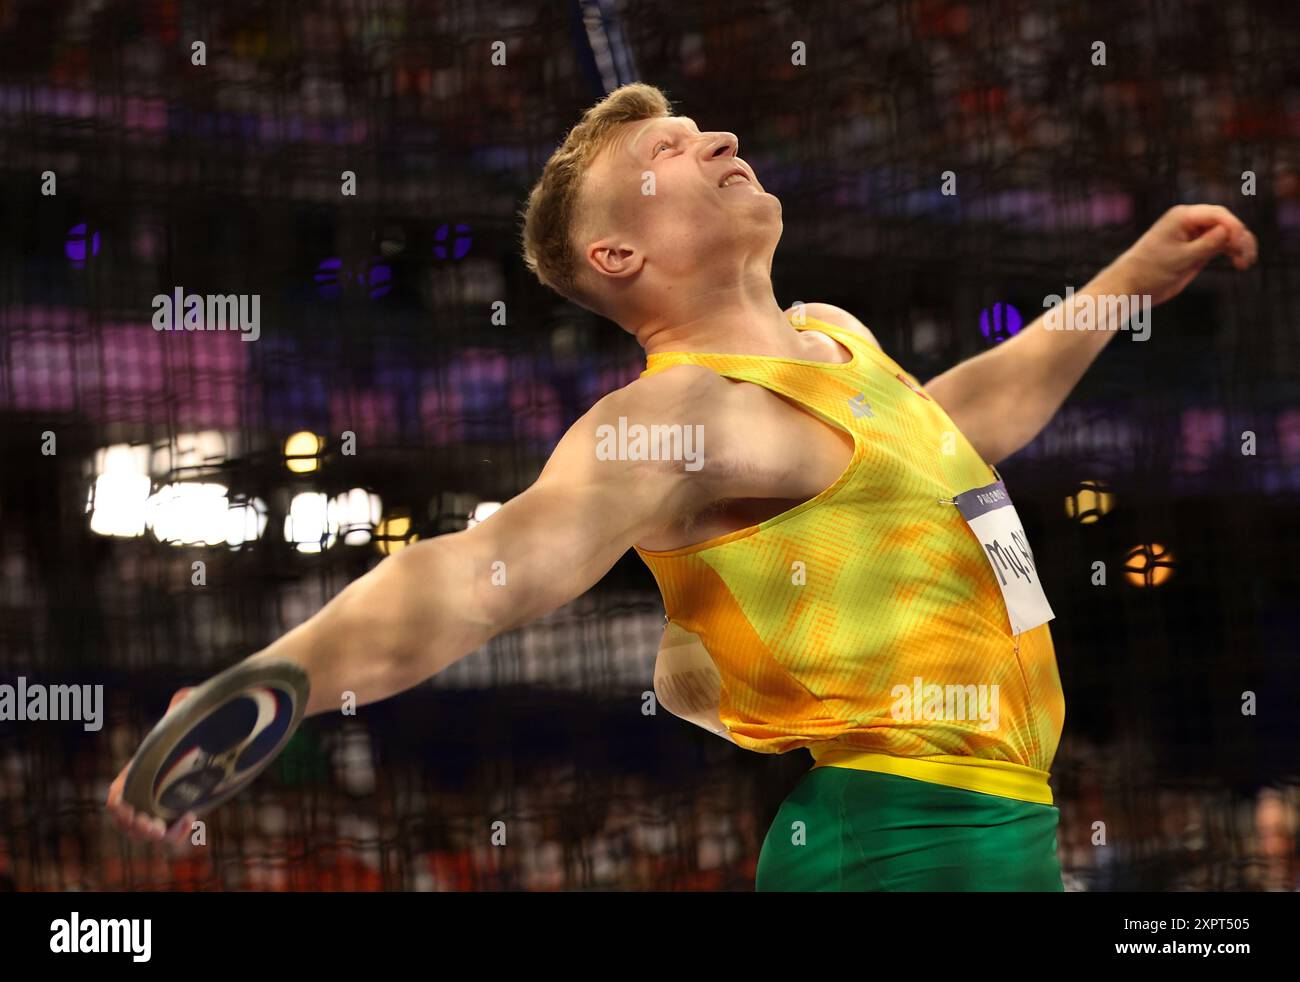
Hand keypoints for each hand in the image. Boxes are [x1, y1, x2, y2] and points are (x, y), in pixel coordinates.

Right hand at [105, 687, 198, 848]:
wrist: (225, 734)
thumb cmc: (201, 720)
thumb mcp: (190, 709)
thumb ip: (183, 703)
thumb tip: (183, 698)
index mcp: (141, 773)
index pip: (117, 796)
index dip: (117, 806)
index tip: (129, 809)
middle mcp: (149, 793)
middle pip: (128, 822)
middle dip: (134, 827)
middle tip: (151, 825)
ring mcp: (166, 806)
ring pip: (149, 834)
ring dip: (151, 836)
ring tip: (161, 829)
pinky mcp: (183, 814)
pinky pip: (173, 835)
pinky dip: (177, 833)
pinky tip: (190, 816)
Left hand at [1114, 204, 1257, 306]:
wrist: (1131, 288)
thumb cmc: (1149, 271)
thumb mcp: (1181, 258)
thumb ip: (1207, 244)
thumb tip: (1229, 231)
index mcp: (1182, 217)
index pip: (1218, 214)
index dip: (1234, 227)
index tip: (1239, 245)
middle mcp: (1190, 221)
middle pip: (1226, 222)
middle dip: (1239, 237)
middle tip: (1246, 257)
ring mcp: (1194, 235)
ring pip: (1227, 234)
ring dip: (1240, 246)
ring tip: (1245, 263)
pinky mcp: (1197, 249)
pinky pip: (1222, 245)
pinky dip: (1233, 252)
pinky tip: (1241, 263)